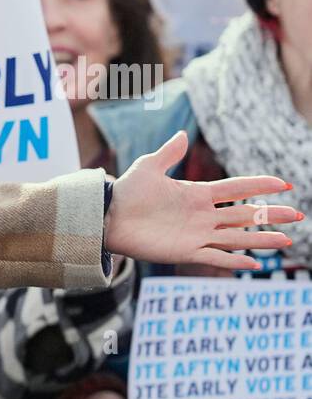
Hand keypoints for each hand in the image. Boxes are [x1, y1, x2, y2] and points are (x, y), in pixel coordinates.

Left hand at [106, 131, 302, 269]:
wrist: (107, 218)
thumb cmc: (126, 193)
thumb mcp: (148, 167)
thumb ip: (168, 153)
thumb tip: (182, 134)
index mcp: (197, 194)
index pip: (236, 189)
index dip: (258, 186)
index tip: (283, 184)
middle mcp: (202, 215)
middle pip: (244, 215)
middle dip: (271, 216)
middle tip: (298, 216)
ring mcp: (196, 234)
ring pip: (236, 238)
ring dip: (261, 239)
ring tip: (287, 241)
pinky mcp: (185, 252)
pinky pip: (214, 257)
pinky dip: (234, 261)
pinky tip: (254, 264)